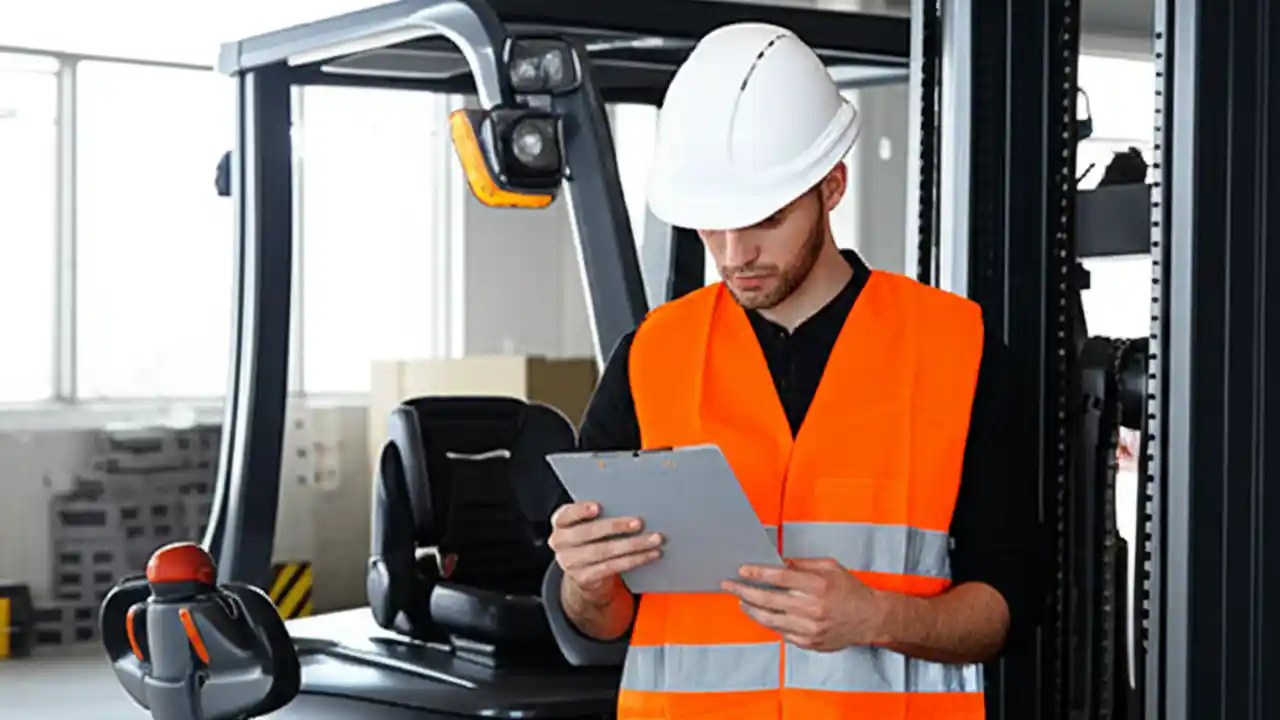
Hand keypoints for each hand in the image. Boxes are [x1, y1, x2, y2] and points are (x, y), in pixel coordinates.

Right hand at [548, 501, 662, 598]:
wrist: (584, 573)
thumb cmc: (592, 539)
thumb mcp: (588, 524)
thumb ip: (601, 513)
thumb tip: (631, 503)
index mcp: (560, 523)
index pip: (566, 514)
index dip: (581, 511)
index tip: (599, 506)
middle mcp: (560, 543)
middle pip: (588, 533)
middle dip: (616, 526)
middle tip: (639, 522)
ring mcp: (570, 563)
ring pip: (605, 551)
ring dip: (633, 545)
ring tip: (654, 539)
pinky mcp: (584, 578)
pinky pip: (613, 567)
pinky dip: (635, 560)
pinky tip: (650, 554)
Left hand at [721, 557, 886, 651]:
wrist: (870, 619)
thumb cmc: (851, 591)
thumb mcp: (830, 567)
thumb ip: (804, 565)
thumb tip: (781, 563)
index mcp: (816, 586)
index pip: (778, 578)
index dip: (757, 573)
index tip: (742, 570)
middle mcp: (811, 608)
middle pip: (767, 600)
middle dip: (744, 591)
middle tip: (730, 585)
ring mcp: (809, 628)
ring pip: (769, 620)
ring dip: (751, 609)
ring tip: (742, 600)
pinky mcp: (808, 642)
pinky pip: (781, 633)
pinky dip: (769, 623)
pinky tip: (762, 614)